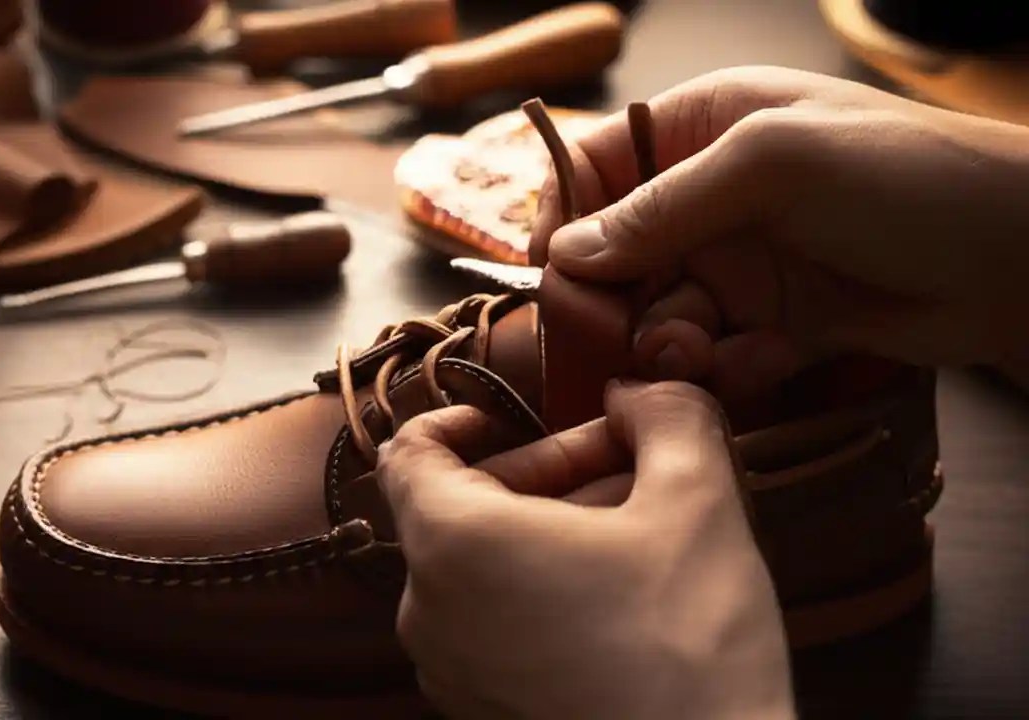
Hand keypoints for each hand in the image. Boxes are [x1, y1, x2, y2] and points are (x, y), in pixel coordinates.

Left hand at [378, 381, 794, 719]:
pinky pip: (491, 622)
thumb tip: (642, 390)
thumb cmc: (689, 650)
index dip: (456, 417)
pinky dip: (539, 589)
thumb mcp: (697, 502)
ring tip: (638, 528)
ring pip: (483, 566)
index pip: (409, 450)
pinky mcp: (478, 709)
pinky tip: (621, 593)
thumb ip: (667, 416)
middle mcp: (428, 609)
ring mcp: (449, 669)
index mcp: (453, 542)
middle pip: (461, 505)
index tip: (512, 412)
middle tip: (627, 463)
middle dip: (544, 471)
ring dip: (551, 530)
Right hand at [530, 66, 1028, 389]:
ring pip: (659, 314)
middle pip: (617, 255)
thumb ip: (659, 209)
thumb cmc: (902, 176)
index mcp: (705, 128)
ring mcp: (745, 264)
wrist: (1019, 256)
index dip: (563, 216)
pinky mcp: (777, 324)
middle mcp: (713, 197)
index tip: (549, 273)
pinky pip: (716, 354)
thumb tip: (565, 253)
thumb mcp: (768, 166)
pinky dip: (727, 366)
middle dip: (613, 301)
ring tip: (697, 353)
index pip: (597, 166)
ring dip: (668, 342)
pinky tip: (765, 360)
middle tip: (623, 337)